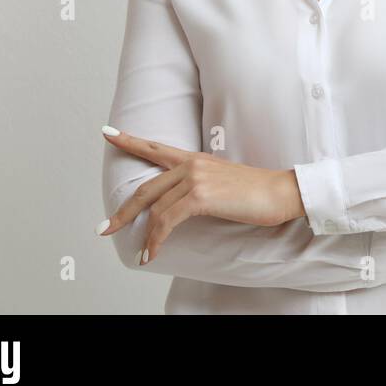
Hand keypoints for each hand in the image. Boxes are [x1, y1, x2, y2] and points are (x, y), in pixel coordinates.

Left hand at [98, 128, 302, 264]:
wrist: (280, 192)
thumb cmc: (257, 192)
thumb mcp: (223, 183)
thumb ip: (200, 187)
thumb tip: (182, 204)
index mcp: (196, 159)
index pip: (156, 148)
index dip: (129, 140)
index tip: (107, 132)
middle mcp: (191, 164)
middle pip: (146, 188)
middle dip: (122, 211)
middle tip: (104, 228)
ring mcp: (195, 178)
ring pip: (154, 209)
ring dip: (143, 236)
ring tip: (141, 253)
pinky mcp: (200, 196)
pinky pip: (166, 221)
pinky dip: (156, 239)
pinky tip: (153, 252)